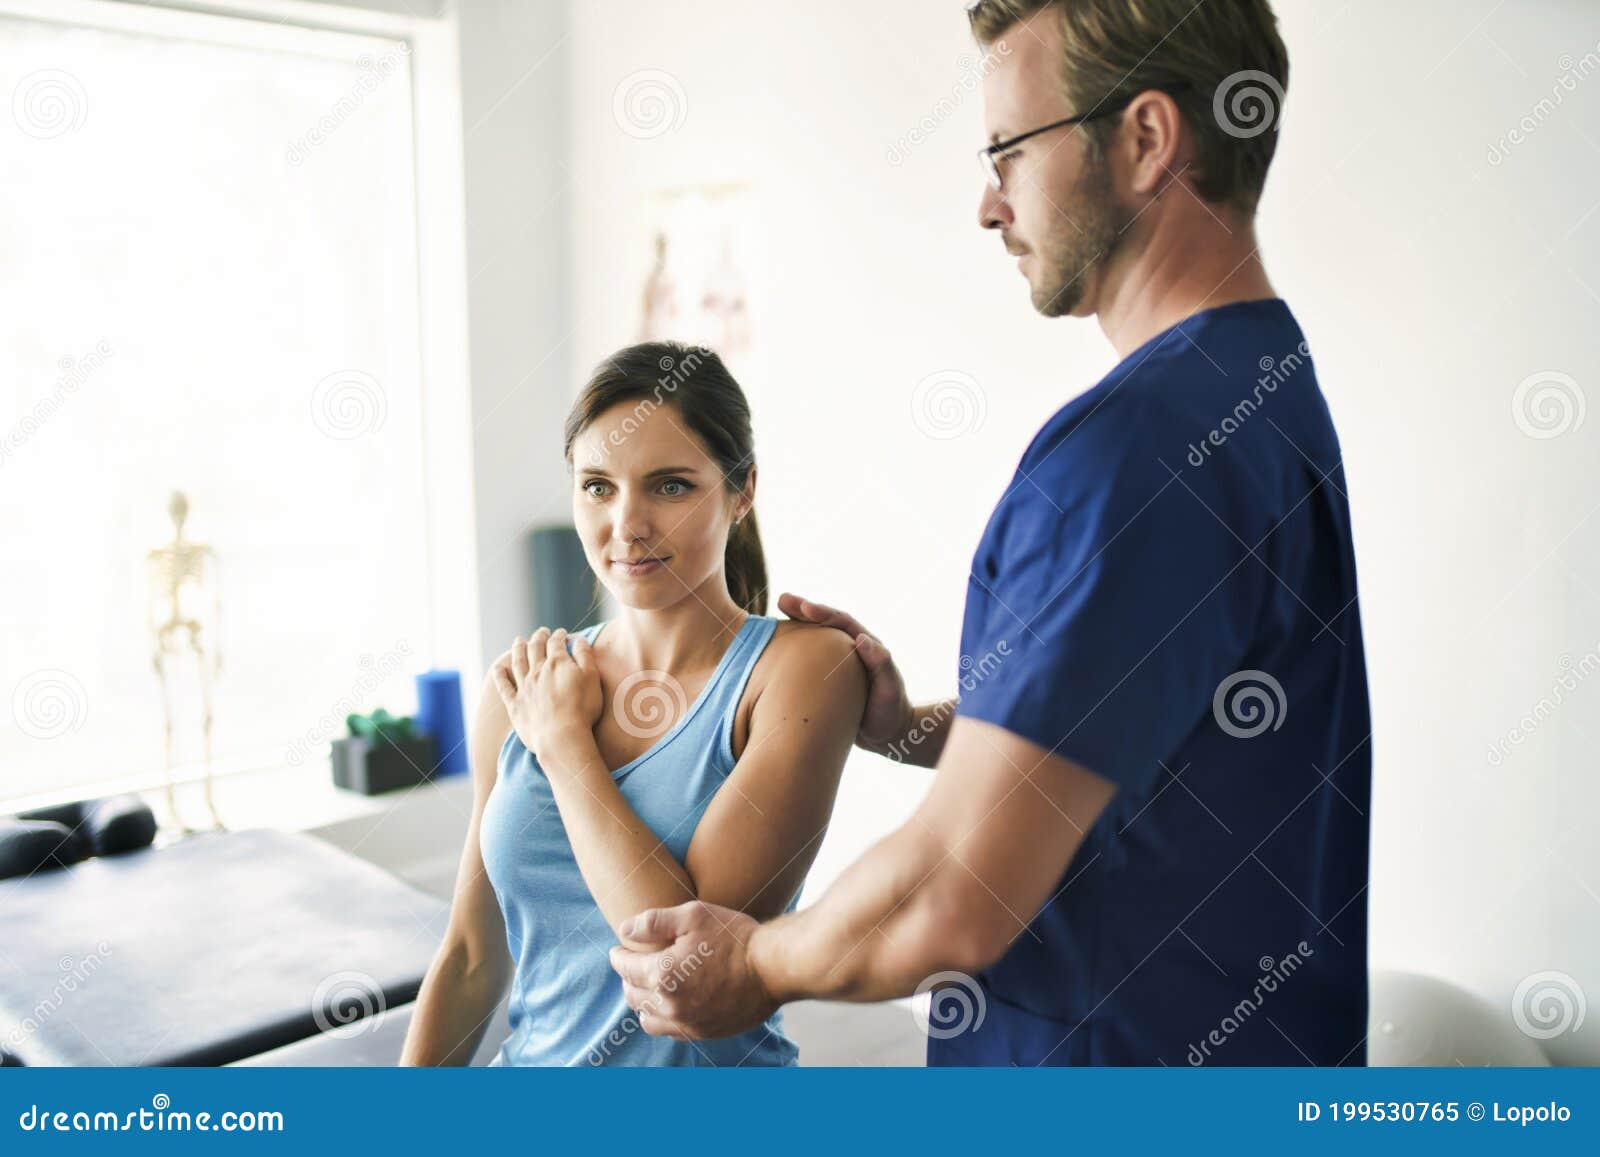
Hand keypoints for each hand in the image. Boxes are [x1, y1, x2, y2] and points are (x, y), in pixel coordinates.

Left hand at [492, 627, 603, 763]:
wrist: (561, 737)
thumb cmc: (582, 709)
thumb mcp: (592, 678)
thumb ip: (585, 656)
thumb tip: (579, 639)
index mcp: (557, 663)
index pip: (556, 643)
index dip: (559, 636)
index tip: (561, 633)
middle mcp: (537, 671)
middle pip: (535, 648)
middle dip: (538, 638)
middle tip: (541, 632)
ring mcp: (524, 688)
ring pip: (518, 662)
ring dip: (518, 649)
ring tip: (518, 640)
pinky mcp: (515, 705)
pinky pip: (504, 686)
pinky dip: (500, 676)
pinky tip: (498, 668)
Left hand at [607, 901, 776, 1039]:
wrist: (773, 968)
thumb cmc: (735, 937)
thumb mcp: (694, 915)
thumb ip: (654, 922)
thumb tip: (624, 930)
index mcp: (663, 973)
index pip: (625, 968)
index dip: (620, 955)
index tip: (620, 949)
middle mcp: (670, 1004)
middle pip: (633, 995)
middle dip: (629, 978)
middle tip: (633, 965)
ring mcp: (687, 1022)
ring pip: (648, 1019)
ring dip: (642, 1002)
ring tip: (649, 988)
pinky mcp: (704, 1033)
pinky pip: (670, 1031)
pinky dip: (662, 1018)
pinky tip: (670, 1005)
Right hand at [776, 592, 910, 755]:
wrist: (886, 733)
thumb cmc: (890, 710)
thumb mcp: (889, 688)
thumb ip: (880, 663)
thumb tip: (862, 639)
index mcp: (864, 644)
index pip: (841, 622)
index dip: (823, 613)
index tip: (805, 608)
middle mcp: (848, 648)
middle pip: (824, 622)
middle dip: (803, 609)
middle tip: (782, 601)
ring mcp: (835, 662)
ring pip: (812, 637)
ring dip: (794, 625)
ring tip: (772, 616)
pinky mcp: (824, 677)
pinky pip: (805, 657)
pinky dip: (791, 648)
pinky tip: (772, 647)